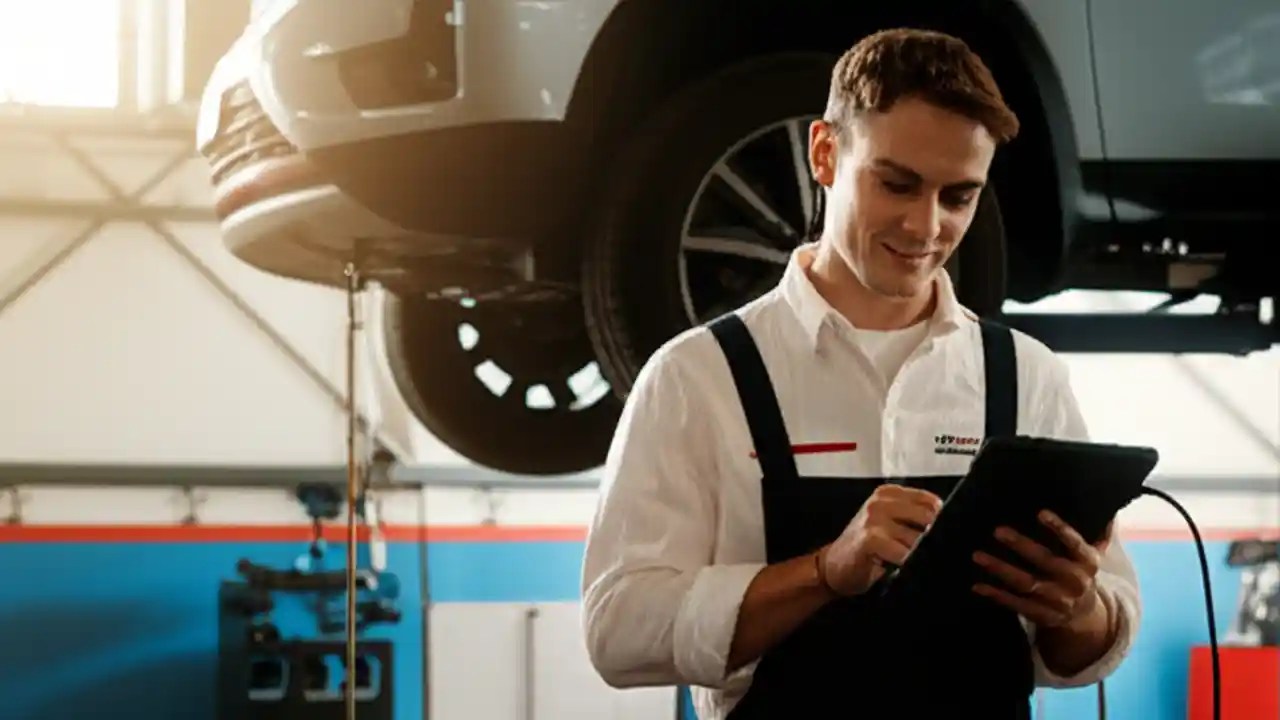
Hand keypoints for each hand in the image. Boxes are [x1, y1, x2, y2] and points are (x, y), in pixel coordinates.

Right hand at [820, 484, 943, 596]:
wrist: (833, 567)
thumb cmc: (865, 548)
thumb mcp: (888, 524)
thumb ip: (912, 519)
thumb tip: (948, 527)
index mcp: (889, 493)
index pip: (930, 501)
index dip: (942, 521)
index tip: (942, 537)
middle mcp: (881, 501)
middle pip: (928, 518)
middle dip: (934, 539)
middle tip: (931, 555)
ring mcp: (874, 518)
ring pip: (917, 538)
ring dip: (920, 555)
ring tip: (913, 563)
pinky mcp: (870, 538)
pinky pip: (903, 553)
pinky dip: (907, 563)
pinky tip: (902, 568)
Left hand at [971, 510, 1112, 628]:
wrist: (1086, 616)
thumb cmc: (1081, 572)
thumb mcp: (1093, 554)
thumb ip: (1100, 533)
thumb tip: (1109, 507)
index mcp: (1088, 562)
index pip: (1074, 543)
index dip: (1059, 528)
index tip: (1040, 513)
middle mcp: (1074, 581)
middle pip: (1045, 561)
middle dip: (1021, 546)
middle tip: (998, 531)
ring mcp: (1057, 600)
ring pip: (1026, 583)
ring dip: (1001, 569)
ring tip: (978, 556)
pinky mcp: (1042, 615)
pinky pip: (1017, 605)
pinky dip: (997, 596)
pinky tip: (978, 585)